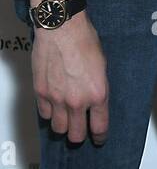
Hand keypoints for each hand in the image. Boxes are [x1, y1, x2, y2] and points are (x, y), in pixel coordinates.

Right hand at [31, 12, 109, 144]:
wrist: (62, 29)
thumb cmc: (84, 40)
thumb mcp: (102, 66)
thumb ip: (97, 87)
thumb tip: (94, 99)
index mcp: (98, 94)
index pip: (99, 127)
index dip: (99, 137)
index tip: (99, 139)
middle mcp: (77, 101)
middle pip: (76, 134)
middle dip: (79, 135)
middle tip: (80, 131)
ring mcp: (57, 99)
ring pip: (58, 128)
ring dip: (63, 126)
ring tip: (65, 120)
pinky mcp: (41, 93)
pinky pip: (44, 114)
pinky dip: (48, 113)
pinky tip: (52, 107)